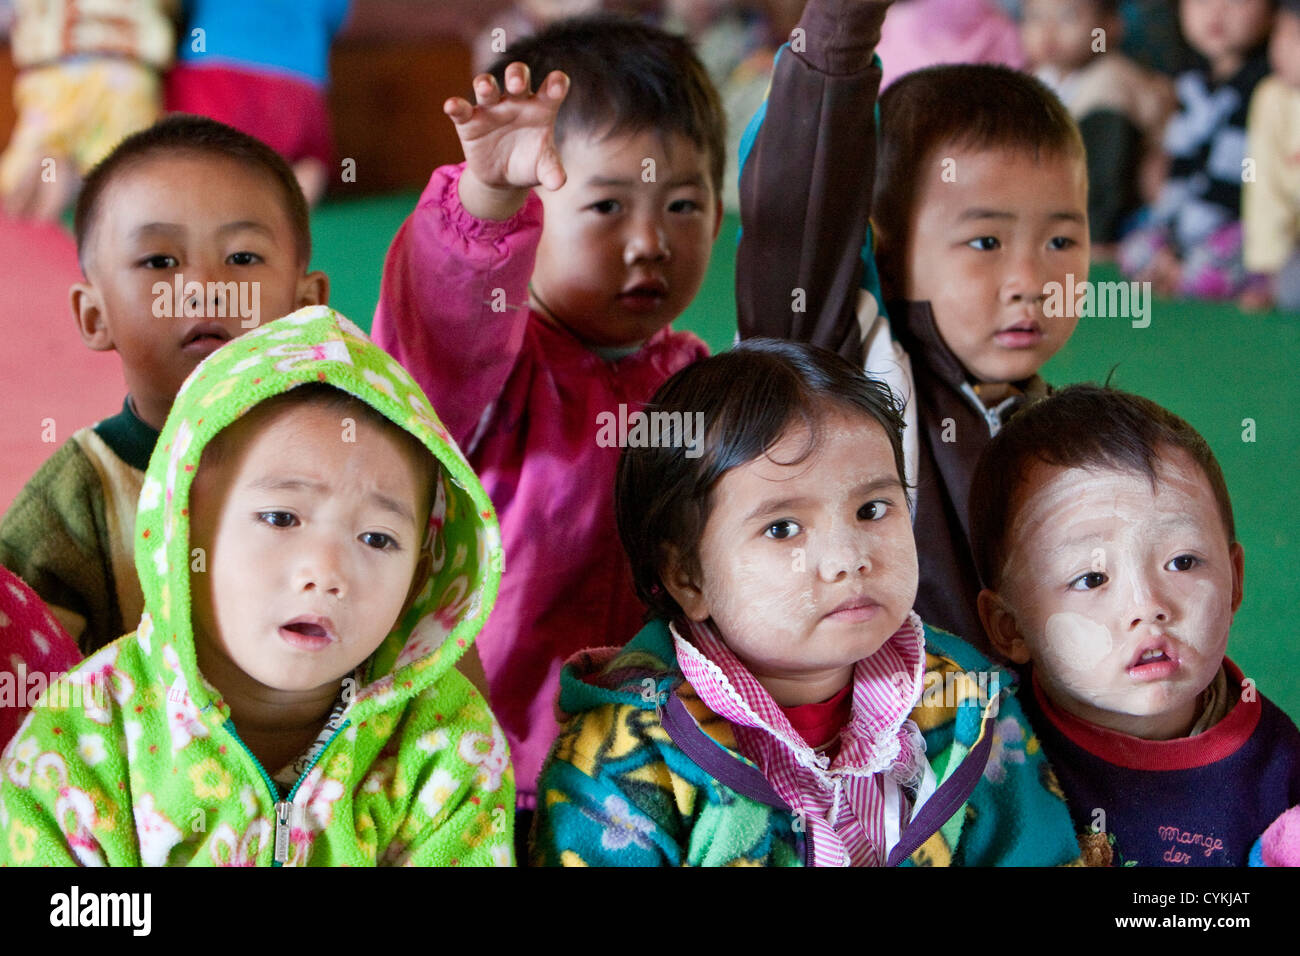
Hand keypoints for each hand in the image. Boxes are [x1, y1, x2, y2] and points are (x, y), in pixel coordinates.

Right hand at [447, 62, 568, 219]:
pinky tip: (451, 106)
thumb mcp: (544, 169)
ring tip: (484, 88)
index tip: (557, 83)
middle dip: (516, 76)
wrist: (503, 178)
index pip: (551, 89)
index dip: (556, 83)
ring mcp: (492, 109)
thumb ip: (553, 172)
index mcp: (541, 108)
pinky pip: (461, 110)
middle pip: (517, 77)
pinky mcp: (469, 121)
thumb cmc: (528, 163)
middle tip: (516, 84)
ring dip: (485, 84)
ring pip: (487, 87)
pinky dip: (456, 106)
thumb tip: (558, 183)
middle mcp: (516, 101)